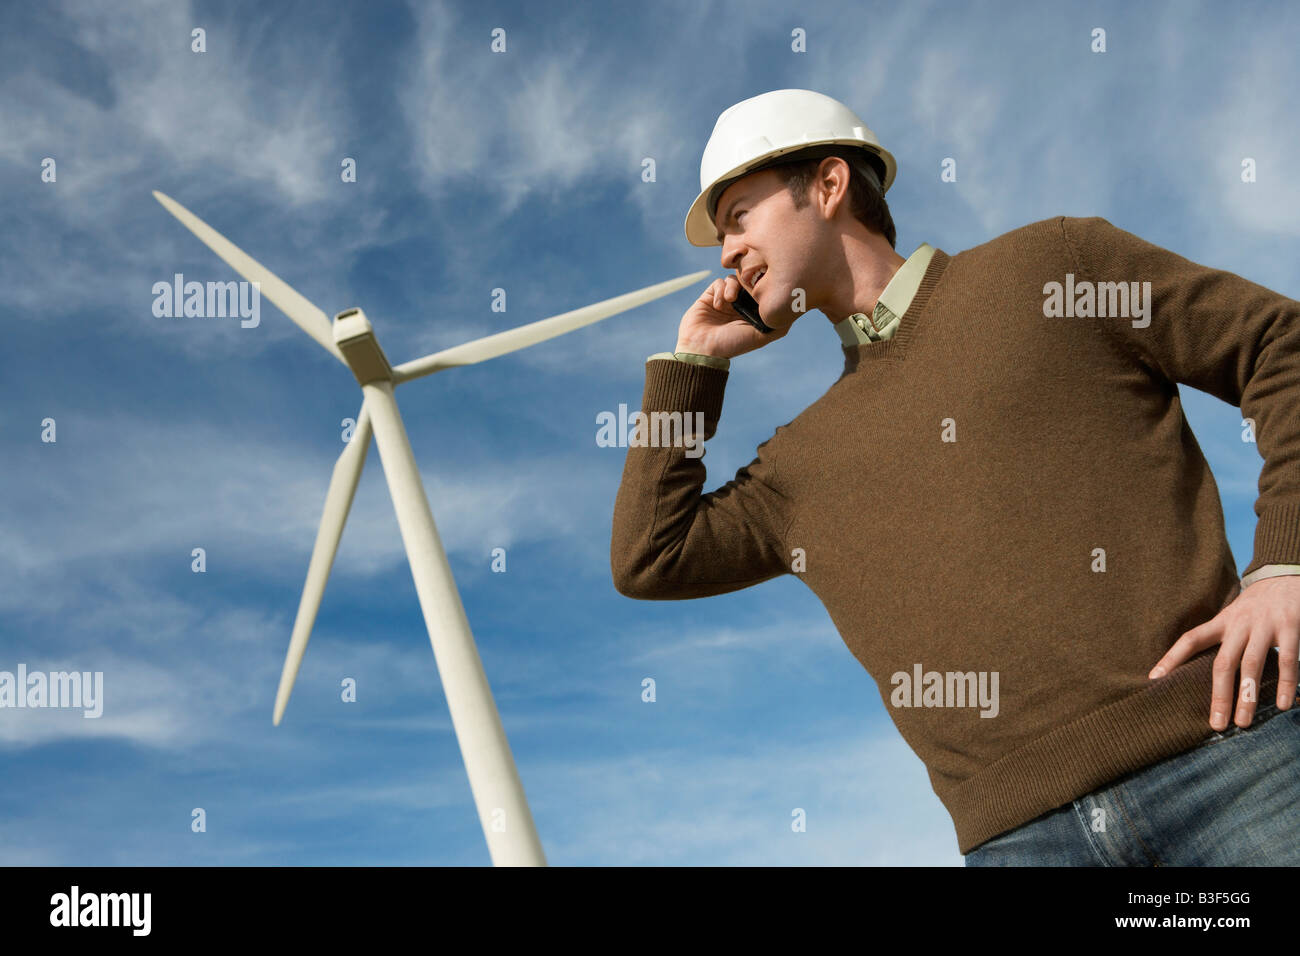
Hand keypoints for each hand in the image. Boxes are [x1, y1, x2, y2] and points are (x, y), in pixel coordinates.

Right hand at [675, 275, 789, 359]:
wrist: (703, 349)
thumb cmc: (733, 345)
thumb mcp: (761, 337)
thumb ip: (778, 325)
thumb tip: (794, 309)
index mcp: (754, 312)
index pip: (763, 290)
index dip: (764, 286)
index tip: (764, 287)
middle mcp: (741, 304)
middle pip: (749, 280)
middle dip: (749, 281)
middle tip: (748, 286)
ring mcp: (726, 299)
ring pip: (735, 278)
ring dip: (733, 286)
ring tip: (730, 299)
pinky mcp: (711, 295)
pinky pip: (719, 282)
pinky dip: (720, 290)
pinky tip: (719, 304)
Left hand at [1148, 575, 1299, 729]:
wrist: (1286, 577)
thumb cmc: (1256, 607)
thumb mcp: (1233, 617)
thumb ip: (1221, 640)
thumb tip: (1200, 673)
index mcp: (1221, 622)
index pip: (1191, 640)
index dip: (1171, 658)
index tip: (1153, 679)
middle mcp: (1239, 625)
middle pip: (1222, 663)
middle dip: (1218, 695)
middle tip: (1215, 725)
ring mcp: (1264, 626)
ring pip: (1251, 665)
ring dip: (1247, 696)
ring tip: (1243, 723)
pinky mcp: (1290, 627)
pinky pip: (1287, 660)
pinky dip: (1285, 683)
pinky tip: (1282, 705)